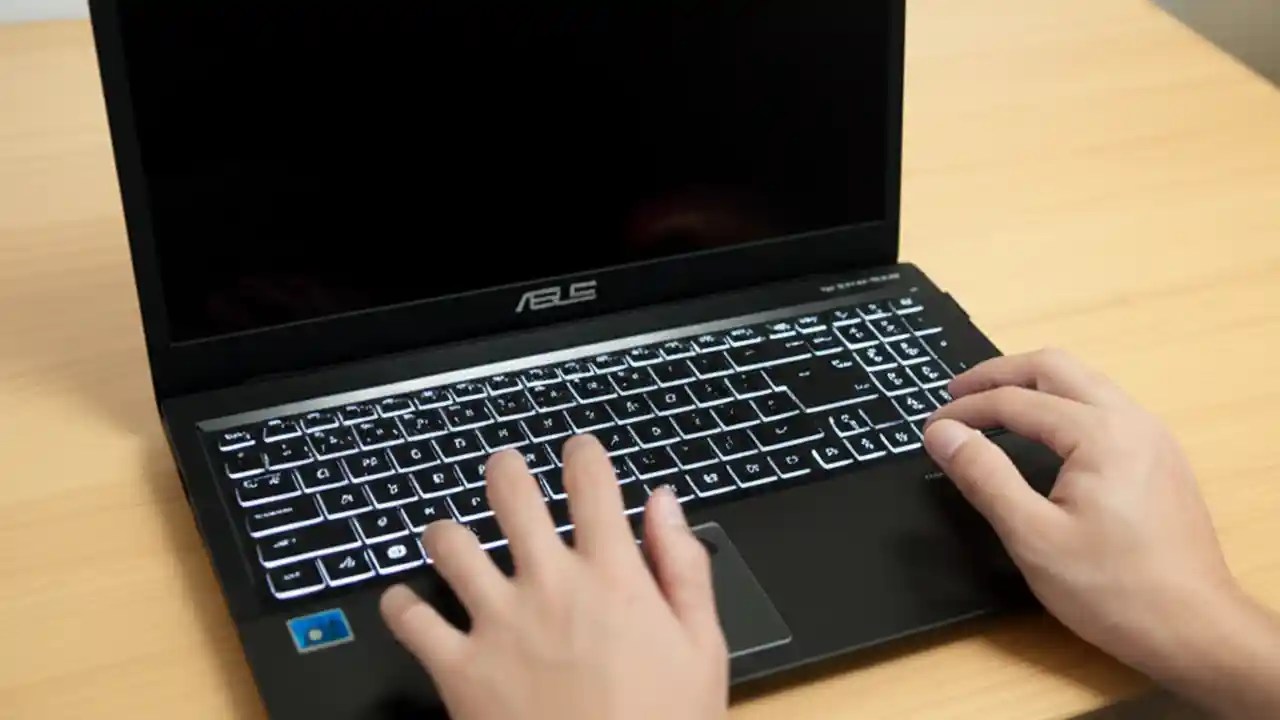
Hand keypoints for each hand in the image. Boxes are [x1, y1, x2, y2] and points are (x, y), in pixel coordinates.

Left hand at [379, 435, 728, 719]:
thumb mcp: (703, 647)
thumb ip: (683, 566)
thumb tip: (663, 503)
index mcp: (613, 575)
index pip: (591, 480)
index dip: (582, 453)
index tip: (577, 452)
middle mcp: (550, 584)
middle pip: (511, 491)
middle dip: (505, 470)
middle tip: (505, 473)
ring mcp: (499, 623)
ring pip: (450, 542)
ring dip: (448, 534)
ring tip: (452, 540)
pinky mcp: (459, 669)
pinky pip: (410, 619)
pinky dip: (402, 606)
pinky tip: (409, 606)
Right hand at [922, 349, 1279, 715]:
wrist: (1196, 629)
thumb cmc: (1112, 590)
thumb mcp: (1033, 537)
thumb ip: (984, 476)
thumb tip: (942, 433)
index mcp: (1100, 434)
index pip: (1016, 402)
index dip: (967, 411)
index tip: (931, 429)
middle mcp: (1132, 420)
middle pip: (1055, 368)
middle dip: (999, 375)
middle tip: (957, 395)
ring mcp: (1152, 437)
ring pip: (1084, 382)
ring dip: (1033, 385)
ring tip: (992, 405)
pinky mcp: (1161, 457)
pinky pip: (1104, 406)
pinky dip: (1062, 403)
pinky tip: (1043, 432)